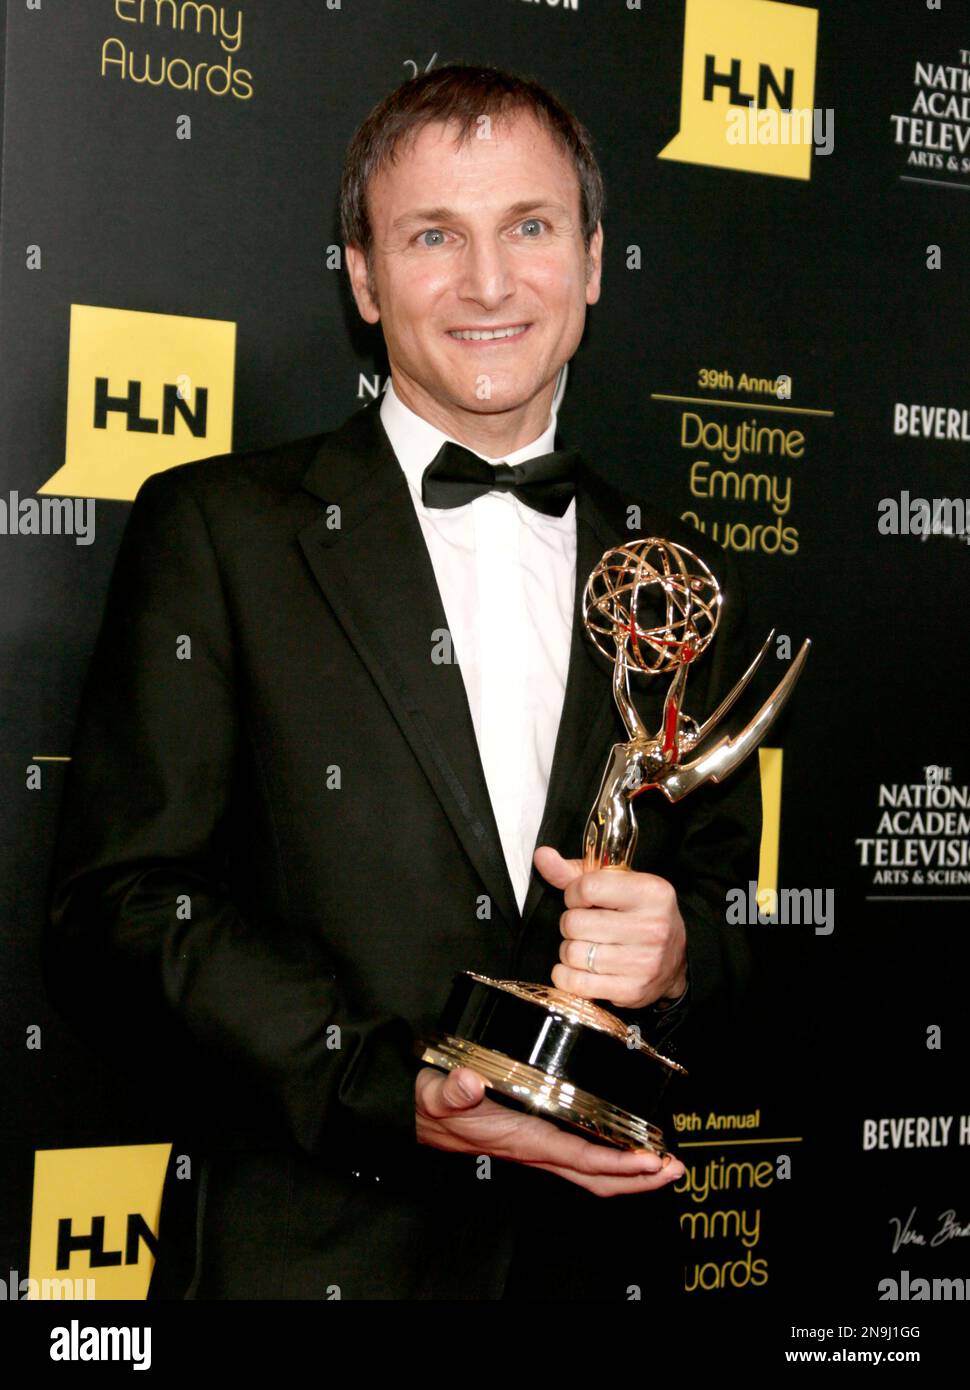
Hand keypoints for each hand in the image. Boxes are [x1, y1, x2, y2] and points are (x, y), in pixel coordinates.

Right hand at [414, 1066, 683, 1195]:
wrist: (416, 1119)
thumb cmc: (432, 1106)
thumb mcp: (437, 1093)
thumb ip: (452, 1088)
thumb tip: (470, 1081)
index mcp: (524, 1139)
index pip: (581, 1158)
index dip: (619, 1164)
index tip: (652, 1160)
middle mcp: (537, 1150)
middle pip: (598, 1177)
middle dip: (640, 1178)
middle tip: (676, 1168)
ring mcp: (539, 1149)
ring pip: (594, 1173)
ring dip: (631, 1172)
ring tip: (664, 1163)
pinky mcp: (537, 1141)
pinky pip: (582, 1160)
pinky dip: (611, 1160)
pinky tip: (626, 1147)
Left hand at [533, 846, 687, 1009]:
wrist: (677, 959)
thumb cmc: (638, 914)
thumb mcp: (617, 884)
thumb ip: (576, 872)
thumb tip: (542, 856)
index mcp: (650, 892)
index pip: (587, 888)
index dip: (573, 894)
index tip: (581, 900)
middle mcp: (652, 927)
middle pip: (575, 923)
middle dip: (570, 924)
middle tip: (583, 926)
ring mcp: (644, 962)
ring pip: (572, 953)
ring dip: (569, 951)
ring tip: (584, 947)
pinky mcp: (632, 990)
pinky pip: (577, 984)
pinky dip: (566, 976)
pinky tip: (577, 969)